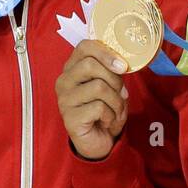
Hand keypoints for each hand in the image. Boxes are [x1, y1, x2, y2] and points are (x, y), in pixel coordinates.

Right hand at [55, 40, 129, 160]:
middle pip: (90, 65)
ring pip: (98, 87)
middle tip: (121, 94)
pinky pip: (99, 108)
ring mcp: (64, 100)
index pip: (84, 47)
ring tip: (116, 110)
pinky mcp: (70, 118)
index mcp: (72, 68)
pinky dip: (111, 115)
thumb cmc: (105, 109)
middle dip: (114, 79)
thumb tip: (122, 64)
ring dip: (116, 101)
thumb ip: (113, 71)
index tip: (122, 66)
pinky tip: (107, 121)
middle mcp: (64, 81)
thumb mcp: (111, 86)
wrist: (99, 140)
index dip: (106, 53)